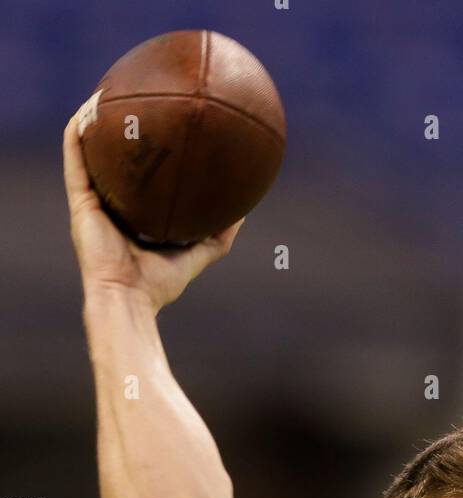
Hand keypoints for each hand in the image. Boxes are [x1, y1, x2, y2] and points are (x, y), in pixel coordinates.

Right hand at [63, 107, 243, 313]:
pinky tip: (93, 107)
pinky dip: (80, 131)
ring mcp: (91, 200)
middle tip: (138, 99)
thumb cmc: (159, 286)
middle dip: (121, 129)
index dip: (146, 152)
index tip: (162, 125)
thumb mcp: (197, 255)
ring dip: (96, 119)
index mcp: (131, 215)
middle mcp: (109, 204)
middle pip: (113, 159)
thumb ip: (220, 235)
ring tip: (110, 90)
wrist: (128, 300)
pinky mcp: (79, 200)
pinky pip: (75, 157)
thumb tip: (245, 210)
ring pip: (89, 150)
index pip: (136, 178)